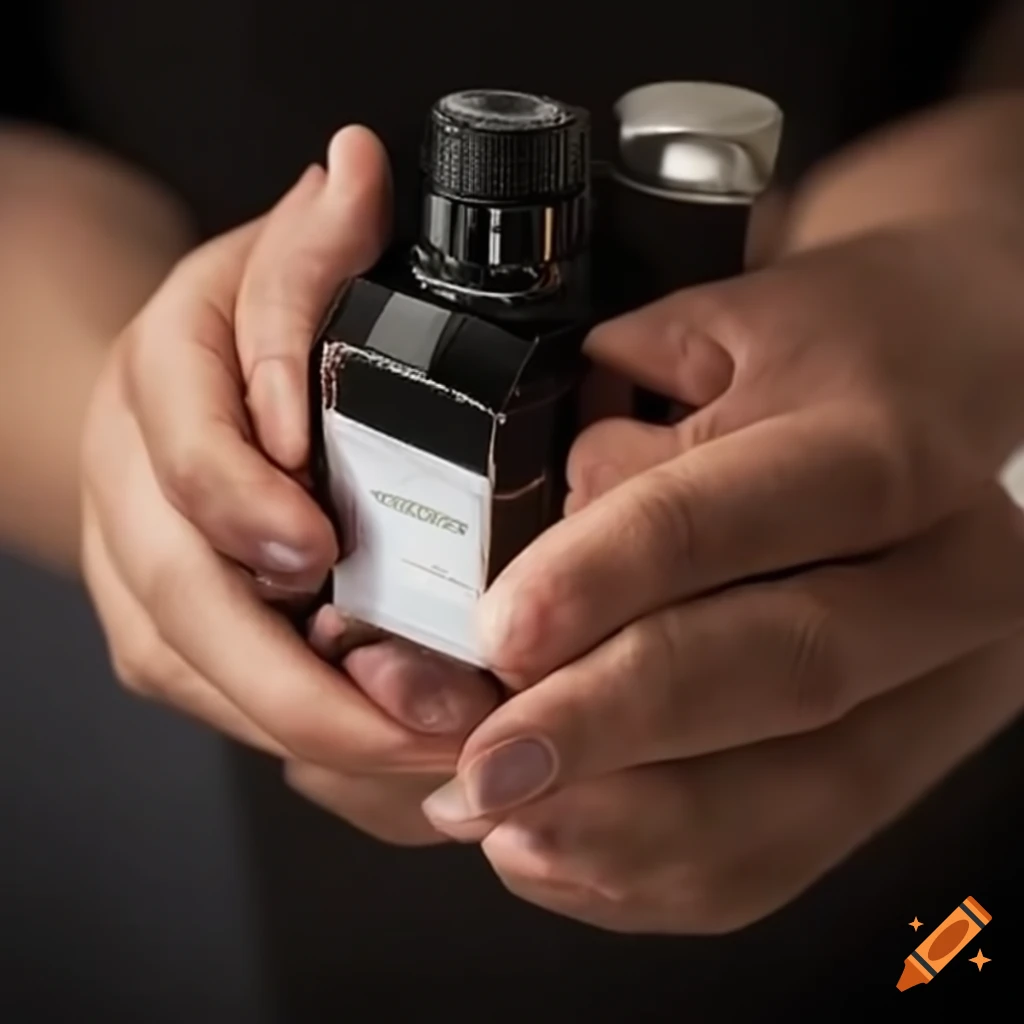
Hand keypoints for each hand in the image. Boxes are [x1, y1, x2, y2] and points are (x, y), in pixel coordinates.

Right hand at [81, 127, 496, 844]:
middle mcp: (134, 501)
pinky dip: (317, 740)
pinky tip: (399, 751)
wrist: (171, 401)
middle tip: (432, 716)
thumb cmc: (232, 336)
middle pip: (191, 609)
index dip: (245, 500)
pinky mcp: (170, 643)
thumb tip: (358, 167)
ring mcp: (143, 584)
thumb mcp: (272, 266)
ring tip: (438, 750)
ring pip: (211, 683)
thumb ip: (318, 240)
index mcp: (157, 393)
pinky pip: (232, 710)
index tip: (317, 547)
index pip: (186, 455)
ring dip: (325, 731)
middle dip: (309, 681)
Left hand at [416, 223, 1023, 925]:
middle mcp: (945, 584)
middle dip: (615, 730)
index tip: (501, 632)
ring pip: (793, 799)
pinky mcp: (904, 760)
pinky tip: (553, 850)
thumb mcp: (720, 335)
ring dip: (625, 829)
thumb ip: (617, 442)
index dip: (615, 575)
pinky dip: (656, 875)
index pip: (744, 517)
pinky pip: (785, 857)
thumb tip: (511, 571)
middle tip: (482, 766)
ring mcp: (938, 690)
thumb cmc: (815, 355)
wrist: (934, 387)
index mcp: (887, 455)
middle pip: (785, 674)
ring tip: (494, 818)